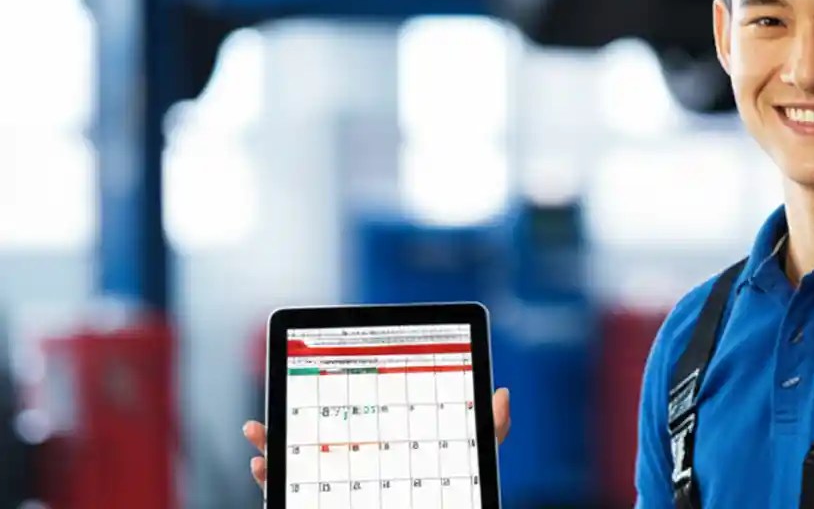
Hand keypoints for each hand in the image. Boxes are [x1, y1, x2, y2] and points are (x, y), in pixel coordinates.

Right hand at [245, 386, 511, 488]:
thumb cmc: (445, 499)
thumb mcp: (469, 467)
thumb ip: (489, 433)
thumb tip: (501, 393)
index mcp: (385, 448)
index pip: (357, 416)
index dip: (334, 394)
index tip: (315, 373)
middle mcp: (357, 466)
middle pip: (317, 433)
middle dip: (288, 417)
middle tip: (270, 407)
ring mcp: (338, 487)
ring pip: (294, 462)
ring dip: (270, 444)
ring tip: (258, 430)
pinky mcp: (322, 503)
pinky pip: (287, 494)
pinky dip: (271, 479)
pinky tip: (263, 466)